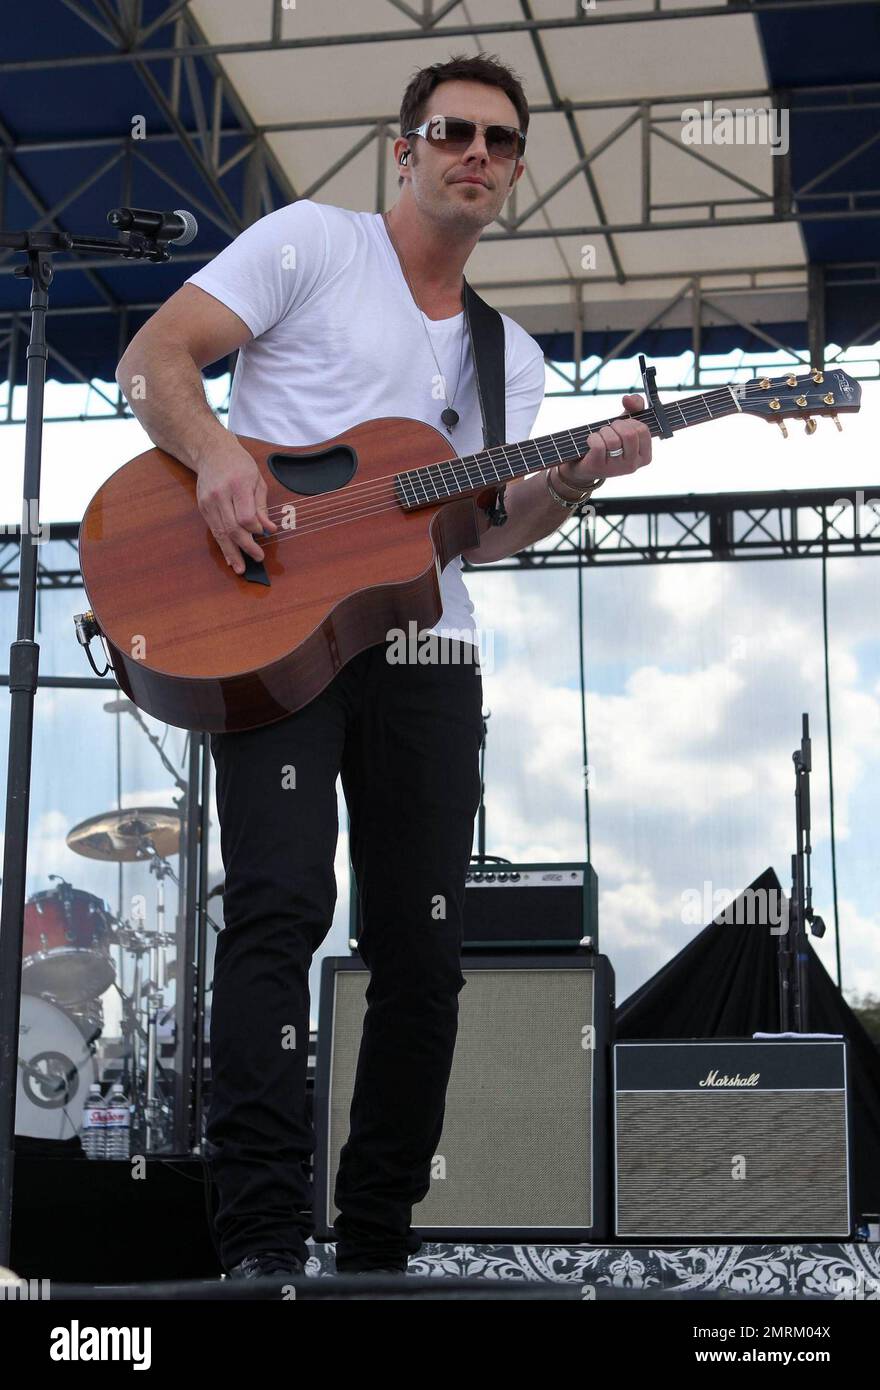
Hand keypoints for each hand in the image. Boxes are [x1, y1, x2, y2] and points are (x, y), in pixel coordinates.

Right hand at [196, 439, 277, 573]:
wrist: (211, 452)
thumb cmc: (239, 464)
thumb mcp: (257, 480)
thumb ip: (262, 506)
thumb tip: (269, 529)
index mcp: (238, 485)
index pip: (245, 516)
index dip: (255, 529)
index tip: (264, 533)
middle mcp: (220, 495)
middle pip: (232, 528)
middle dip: (246, 547)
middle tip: (258, 558)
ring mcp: (209, 502)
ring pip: (220, 533)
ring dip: (231, 552)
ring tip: (240, 568)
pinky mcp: (203, 508)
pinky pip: (214, 530)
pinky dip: (222, 545)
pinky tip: (230, 557)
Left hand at [555, 393, 651, 494]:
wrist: (584, 464)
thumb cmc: (608, 442)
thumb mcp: (624, 425)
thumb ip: (634, 407)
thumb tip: (628, 398)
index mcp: (644, 456)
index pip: (643, 430)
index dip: (630, 422)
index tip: (623, 426)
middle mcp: (632, 466)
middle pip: (629, 434)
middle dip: (617, 425)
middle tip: (610, 429)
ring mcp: (616, 469)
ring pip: (613, 440)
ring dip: (603, 432)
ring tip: (600, 436)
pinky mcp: (598, 468)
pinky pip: (598, 445)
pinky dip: (592, 438)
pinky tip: (590, 442)